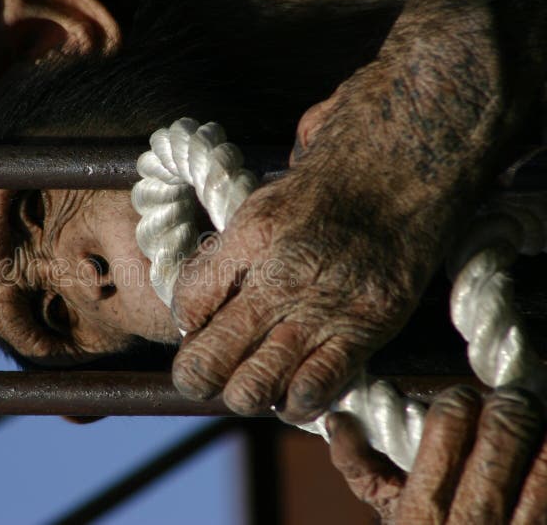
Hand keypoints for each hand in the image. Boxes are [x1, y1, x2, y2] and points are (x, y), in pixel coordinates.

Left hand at [170, 168, 427, 420]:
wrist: (395, 179)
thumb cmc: (318, 199)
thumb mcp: (254, 212)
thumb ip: (216, 264)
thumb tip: (187, 319)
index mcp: (249, 241)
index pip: (187, 307)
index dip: (185, 329)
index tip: (197, 331)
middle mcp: (283, 280)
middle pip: (211, 361)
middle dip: (198, 376)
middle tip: (210, 368)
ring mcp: (325, 310)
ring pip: (256, 387)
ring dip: (242, 393)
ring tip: (250, 378)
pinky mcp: (366, 330)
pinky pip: (315, 390)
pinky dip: (292, 402)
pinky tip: (289, 389)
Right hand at [328, 387, 546, 523]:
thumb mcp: (389, 517)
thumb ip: (360, 468)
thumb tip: (338, 420)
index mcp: (422, 512)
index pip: (448, 423)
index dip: (458, 402)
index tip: (463, 403)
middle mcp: (473, 523)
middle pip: (504, 428)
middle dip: (509, 405)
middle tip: (509, 403)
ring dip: (544, 429)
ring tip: (537, 425)